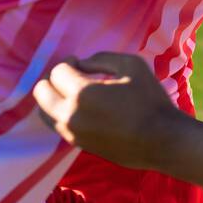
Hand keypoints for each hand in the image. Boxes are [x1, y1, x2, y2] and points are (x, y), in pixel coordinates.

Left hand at [33, 53, 178, 169]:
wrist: (160, 139)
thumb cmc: (150, 100)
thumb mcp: (132, 65)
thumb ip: (102, 59)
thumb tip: (82, 64)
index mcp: (82, 93)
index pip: (58, 72)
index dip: (68, 62)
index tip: (79, 62)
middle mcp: (70, 114)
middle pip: (41, 92)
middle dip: (52, 79)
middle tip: (70, 75)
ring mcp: (71, 132)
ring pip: (44, 112)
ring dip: (53, 98)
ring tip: (72, 92)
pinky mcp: (76, 144)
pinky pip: (57, 125)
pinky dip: (61, 112)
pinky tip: (80, 107)